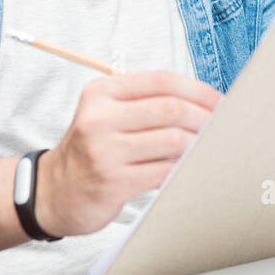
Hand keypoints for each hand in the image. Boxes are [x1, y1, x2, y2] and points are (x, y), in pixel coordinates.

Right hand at [35, 71, 221, 236]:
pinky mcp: (113, 182)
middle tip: (223, 126)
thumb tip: (204, 104)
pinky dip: (184, 169)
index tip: (221, 101)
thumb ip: (144, 104)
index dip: (199, 90)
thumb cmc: (91, 150)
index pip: (161, 81)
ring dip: (199, 145)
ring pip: (173, 141)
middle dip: (205, 117)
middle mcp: (99, 118)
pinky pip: (164, 172)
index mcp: (101, 93)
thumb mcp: (104, 114)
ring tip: (209, 148)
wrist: (52, 192)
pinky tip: (190, 169)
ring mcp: (105, 151)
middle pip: (171, 109)